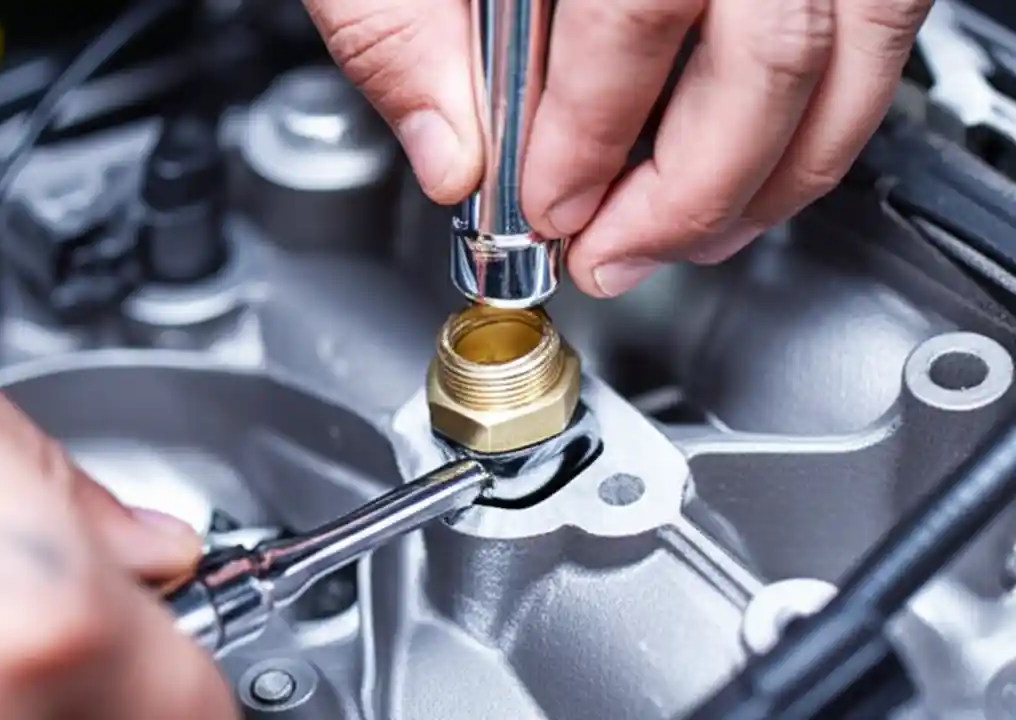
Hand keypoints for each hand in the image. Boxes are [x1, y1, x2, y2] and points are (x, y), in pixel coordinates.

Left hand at [305, 0, 932, 295]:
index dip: (595, 135)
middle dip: (692, 193)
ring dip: (777, 172)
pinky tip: (753, 163)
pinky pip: (879, 23)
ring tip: (694, 233)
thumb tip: (452, 160)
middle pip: (772, 48)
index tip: (553, 210)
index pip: (635, 10)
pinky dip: (824, 114)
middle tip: (617, 254)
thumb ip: (403, 35)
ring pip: (857, 42)